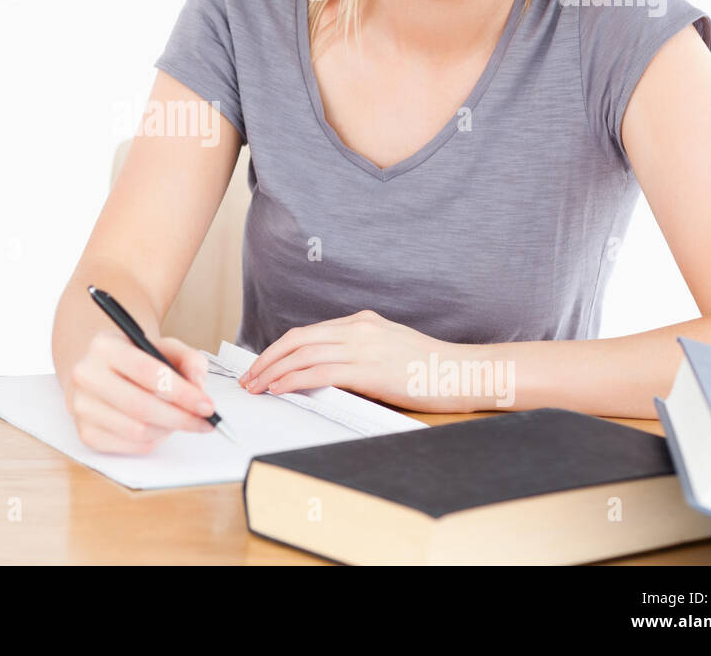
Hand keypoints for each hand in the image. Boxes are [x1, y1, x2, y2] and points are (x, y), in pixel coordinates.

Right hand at [66, 330, 217, 453]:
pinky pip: (128, 446)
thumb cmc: (136, 358)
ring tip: (181, 420)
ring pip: (136, 430)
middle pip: (140, 406)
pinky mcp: (85, 432)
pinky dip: (153, 441)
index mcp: (104, 346)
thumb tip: (199, 384)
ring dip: (168, 430)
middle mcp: (86, 375)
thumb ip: (189, 359)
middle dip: (180, 418)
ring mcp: (82, 406)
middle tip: (204, 422)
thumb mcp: (163, 347)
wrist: (101, 369)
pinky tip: (161, 428)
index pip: (147, 371)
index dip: (182, 392)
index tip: (207, 405)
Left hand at [237, 309, 476, 411]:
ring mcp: (362, 346)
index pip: (307, 333)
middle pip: (297, 340)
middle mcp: (357, 329)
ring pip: (302, 354)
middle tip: (248, 378)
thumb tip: (328, 371)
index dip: (278, 349)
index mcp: (361, 322)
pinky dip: (294, 379)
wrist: (462, 371)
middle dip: (266, 359)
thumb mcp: (389, 349)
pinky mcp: (369, 369)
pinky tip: (280, 388)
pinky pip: (320, 371)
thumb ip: (359, 353)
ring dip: (273, 371)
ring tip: (256, 387)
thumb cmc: (429, 367)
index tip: (261, 365)